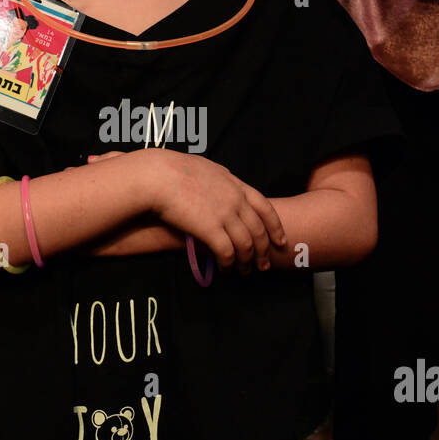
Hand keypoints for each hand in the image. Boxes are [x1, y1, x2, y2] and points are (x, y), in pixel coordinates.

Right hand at [90, 150, 286, 271]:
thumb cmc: (173, 169)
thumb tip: (225, 180)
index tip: (280, 240)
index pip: (265, 208)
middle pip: (258, 230)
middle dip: (264, 251)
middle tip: (264, 265)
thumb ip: (220, 178)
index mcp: (235, 185)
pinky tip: (225, 269)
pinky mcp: (210, 229)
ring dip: (247, 261)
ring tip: (244, 272)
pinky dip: (229, 263)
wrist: (158, 176)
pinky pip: (227, 252)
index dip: (275, 227)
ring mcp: (224, 214)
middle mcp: (235, 200)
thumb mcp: (206, 167)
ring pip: (246, 244)